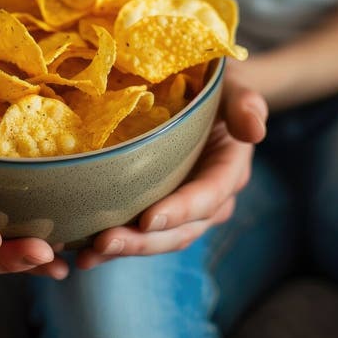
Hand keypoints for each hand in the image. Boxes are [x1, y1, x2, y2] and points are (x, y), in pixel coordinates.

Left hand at [76, 71, 266, 268]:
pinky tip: (82, 253)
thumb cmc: (213, 81)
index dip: (180, 210)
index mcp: (229, 169)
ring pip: (158, 239)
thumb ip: (246, 103)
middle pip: (180, 230)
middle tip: (104, 242)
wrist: (199, 86)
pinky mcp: (160, 206)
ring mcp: (184, 208)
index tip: (148, 219)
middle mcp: (210, 197)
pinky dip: (114, 245)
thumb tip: (256, 131)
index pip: (208, 196)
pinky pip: (140, 233)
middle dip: (143, 241)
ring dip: (125, 249)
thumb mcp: (235, 85)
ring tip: (88, 255)